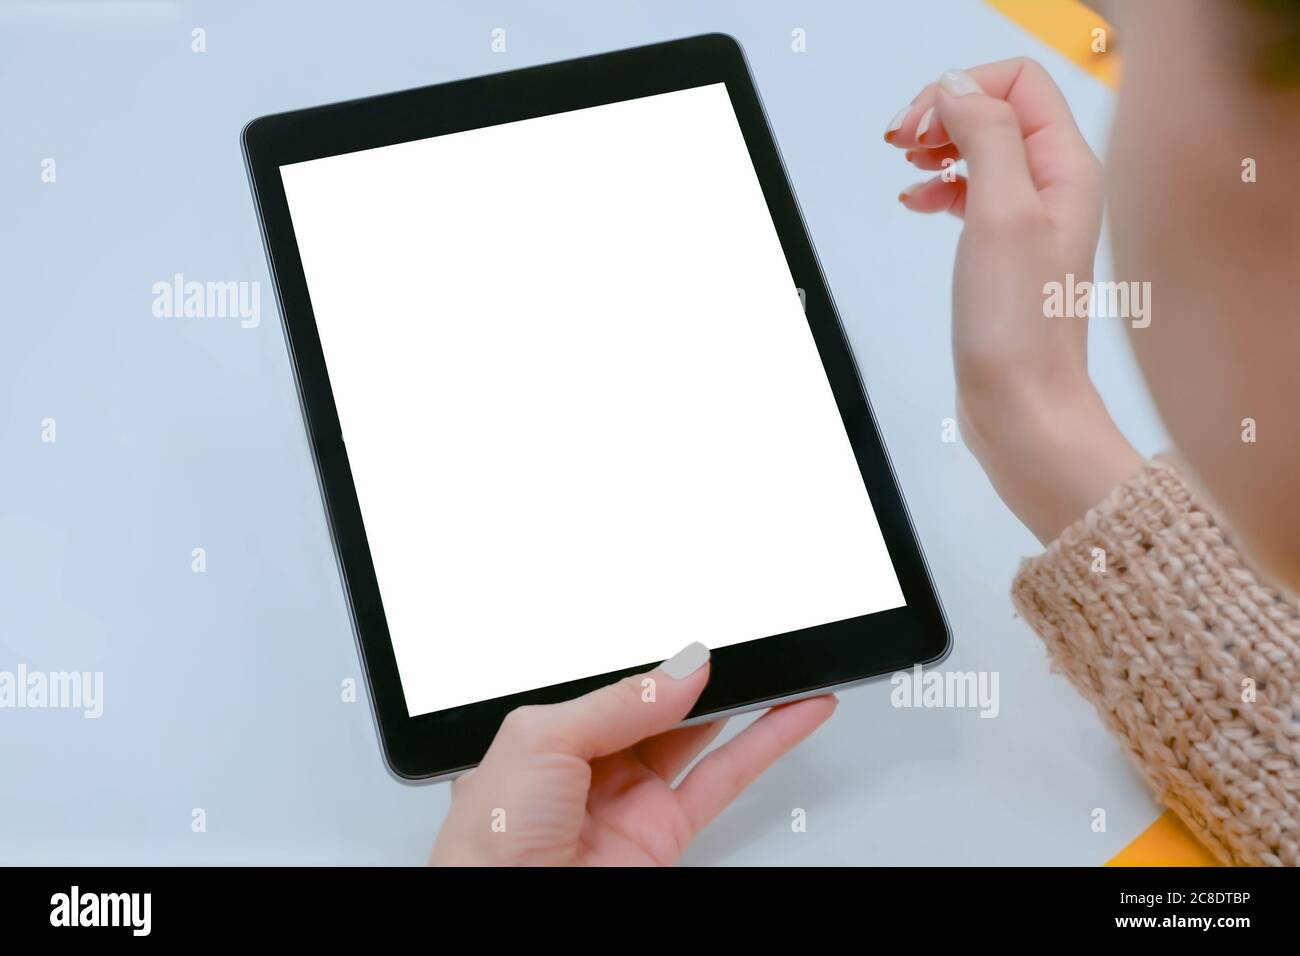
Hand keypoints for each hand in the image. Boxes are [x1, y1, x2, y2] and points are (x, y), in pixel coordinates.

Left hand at [429, 642, 835, 865]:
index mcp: (549, 735)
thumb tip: (681, 670)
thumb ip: (616, 702)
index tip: (696, 638)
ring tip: (780, 665)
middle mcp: (592, 766)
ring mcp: (632, 800)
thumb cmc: (489, 844)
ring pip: (701, 737)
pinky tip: (794, 714)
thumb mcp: (540, 740)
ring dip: (744, 703)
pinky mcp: (667, 834)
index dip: (655, 663)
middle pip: (661, 708)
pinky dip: (767, 745)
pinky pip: (726, 779)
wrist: (507, 915)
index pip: (614, 685)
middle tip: (743, 644)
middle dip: (701, 676)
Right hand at [886, 59, 1141, 542]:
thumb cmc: (1020, 328)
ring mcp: (1031, 220)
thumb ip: (985, 136)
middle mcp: (1056, 187)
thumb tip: (956, 88)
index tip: (917, 128)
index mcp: (1068, 168)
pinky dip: (939, 186)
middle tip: (902, 142)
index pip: (1019, 82)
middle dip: (943, 112)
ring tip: (907, 167)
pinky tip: (917, 202)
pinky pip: (971, 193)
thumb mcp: (1001, 213)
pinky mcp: (1005, 253)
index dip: (960, 90)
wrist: (1024, 407)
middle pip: (997, 109)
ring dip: (938, 147)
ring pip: (980, 150)